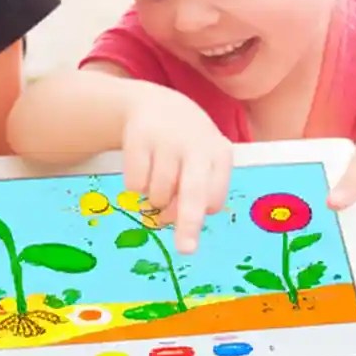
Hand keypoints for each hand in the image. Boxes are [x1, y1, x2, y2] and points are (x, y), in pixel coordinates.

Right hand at [122, 87, 232, 253]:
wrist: (157, 105)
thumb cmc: (186, 147)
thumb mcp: (203, 162)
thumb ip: (197, 194)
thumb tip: (172, 223)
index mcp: (220, 153)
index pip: (214, 199)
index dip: (201, 214)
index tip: (192, 227)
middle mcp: (196, 145)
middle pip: (193, 193)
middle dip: (189, 224)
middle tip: (186, 251)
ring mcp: (167, 140)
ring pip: (158, 194)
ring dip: (155, 200)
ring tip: (158, 179)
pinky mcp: (139, 137)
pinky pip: (135, 184)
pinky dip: (136, 185)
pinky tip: (143, 166)